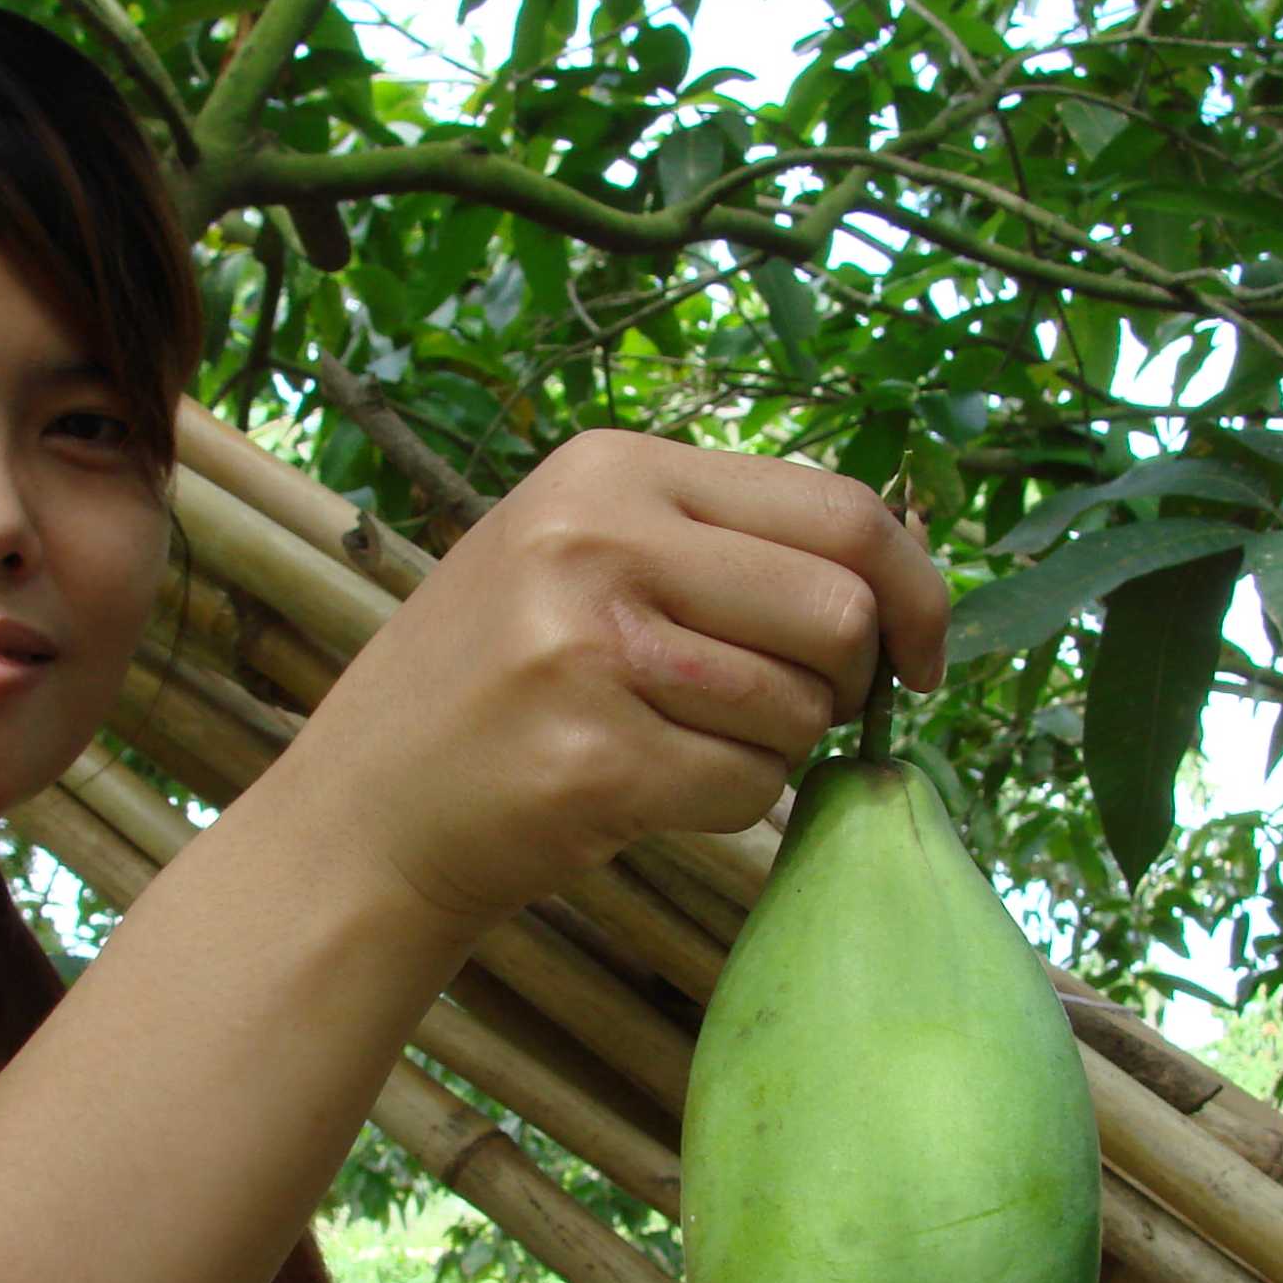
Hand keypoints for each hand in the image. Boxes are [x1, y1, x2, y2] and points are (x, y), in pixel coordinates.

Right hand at [281, 430, 947, 937]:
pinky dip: (730, 804)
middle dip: (844, 682)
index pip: (837, 507)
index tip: (920, 652)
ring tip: (680, 743)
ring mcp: (591, 651)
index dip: (913, 588)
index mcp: (610, 470)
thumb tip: (899, 565)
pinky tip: (651, 790)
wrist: (362, 812)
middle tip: (784, 711)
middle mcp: (597, 540)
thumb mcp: (577, 554)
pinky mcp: (592, 761)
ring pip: (801, 708)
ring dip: (774, 748)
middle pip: (839, 611)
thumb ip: (717, 540)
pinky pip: (750, 788)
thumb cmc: (491, 684)